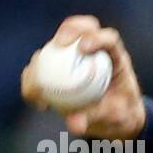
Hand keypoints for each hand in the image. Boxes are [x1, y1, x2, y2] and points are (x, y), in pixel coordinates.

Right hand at [20, 15, 145, 138]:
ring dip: (42, 59)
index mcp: (115, 58)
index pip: (109, 38)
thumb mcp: (113, 117)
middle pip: (81, 28)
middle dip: (68, 30)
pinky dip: (33, 80)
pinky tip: (36, 100)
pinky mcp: (57, 66)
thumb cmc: (119, 113)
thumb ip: (96, 117)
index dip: (96, 37)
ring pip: (54, 45)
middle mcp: (94, 51)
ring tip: (38, 87)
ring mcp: (73, 56)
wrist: (112, 119)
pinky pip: (40, 68)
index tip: (83, 48)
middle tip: (58, 45)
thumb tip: (74, 125)